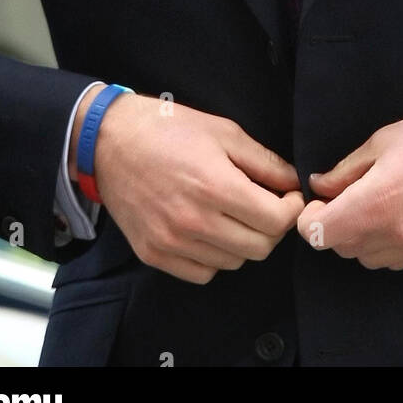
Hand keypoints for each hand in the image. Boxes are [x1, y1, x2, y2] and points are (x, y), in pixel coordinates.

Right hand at [78, 92, 303, 284]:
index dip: (290, 209)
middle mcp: (194, 221)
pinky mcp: (154, 255)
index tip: (288, 196)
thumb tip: (293, 182)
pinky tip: (209, 230)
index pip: (275, 220)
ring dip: (243, 242)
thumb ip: (264, 161)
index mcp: (215, 186)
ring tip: (233, 214)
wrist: (109, 141)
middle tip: (265, 206)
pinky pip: (202, 273)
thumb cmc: (169, 129)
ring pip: (233, 263)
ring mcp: (171, 242)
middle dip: (272, 227)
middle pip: (259, 248)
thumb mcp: (224, 132)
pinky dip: (214, 257)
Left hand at [296, 90, 402, 269]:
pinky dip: (384, 244)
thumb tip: (320, 186)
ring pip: (366, 258)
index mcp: (375, 204)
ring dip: (359, 237)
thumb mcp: (383, 141)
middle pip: (341, 247)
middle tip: (344, 195)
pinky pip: (394, 260)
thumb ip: (346, 170)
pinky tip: (397, 214)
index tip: (319, 200)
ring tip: (373, 203)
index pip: (319, 234)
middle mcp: (394, 235)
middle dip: (334, 224)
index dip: (311, 217)